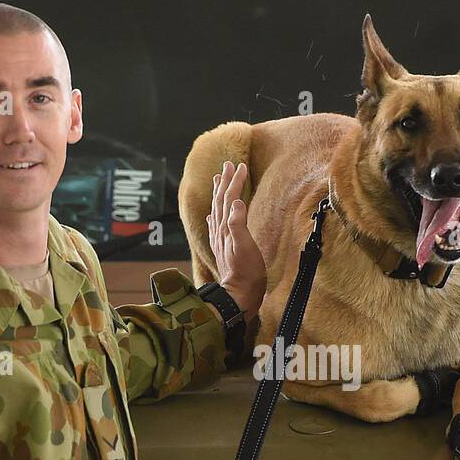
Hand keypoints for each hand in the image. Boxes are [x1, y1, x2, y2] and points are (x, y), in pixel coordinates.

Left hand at [207, 161, 265, 320]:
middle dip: (225, 182)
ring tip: (219, 180)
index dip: (235, 182)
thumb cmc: (246, 272)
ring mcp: (220, 239)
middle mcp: (220, 231)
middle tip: (228, 165)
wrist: (238, 294)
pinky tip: (213, 213)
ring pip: (217, 210)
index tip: (241, 167)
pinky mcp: (222, 247)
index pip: (230, 198)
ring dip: (219, 193)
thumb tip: (236, 202)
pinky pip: (216, 225)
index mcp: (227, 227)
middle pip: (221, 200)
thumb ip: (239, 224)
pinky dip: (215, 214)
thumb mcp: (246, 247)